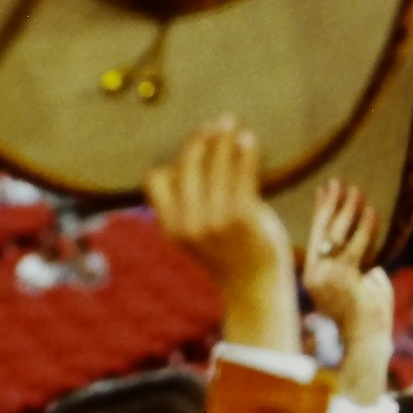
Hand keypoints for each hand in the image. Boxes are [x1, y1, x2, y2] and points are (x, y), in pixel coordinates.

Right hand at [145, 119, 297, 353]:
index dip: (173, 163)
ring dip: (222, 139)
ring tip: (231, 123)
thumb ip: (188, 205)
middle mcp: (188, 224)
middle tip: (216, 123)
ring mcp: (215, 222)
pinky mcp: (242, 219)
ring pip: (213, 166)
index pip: (156, 181)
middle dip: (199, 140)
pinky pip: (241, 176)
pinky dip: (244, 154)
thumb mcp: (197, 234)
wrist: (256, 289)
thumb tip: (188, 161)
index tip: (194, 149)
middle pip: (186, 166)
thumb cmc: (231, 255)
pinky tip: (249, 140)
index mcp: (171, 228)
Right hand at [301, 179, 380, 320]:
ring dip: (347, 211)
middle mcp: (314, 275)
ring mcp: (326, 277)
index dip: (319, 212)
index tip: (323, 191)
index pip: (314, 237)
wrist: (368, 338)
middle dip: (330, 204)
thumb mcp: (357, 280)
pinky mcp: (343, 278)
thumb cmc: (366, 311)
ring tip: (356, 191)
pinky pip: (355, 247)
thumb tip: (361, 233)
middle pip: (321, 232)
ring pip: (336, 236)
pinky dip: (365, 228)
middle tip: (338, 183)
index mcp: (312, 276)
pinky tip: (371, 213)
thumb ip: (354, 259)